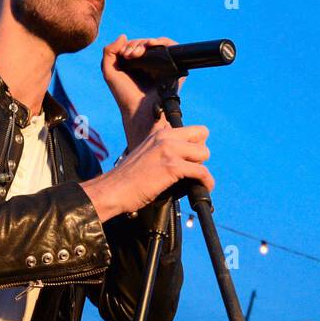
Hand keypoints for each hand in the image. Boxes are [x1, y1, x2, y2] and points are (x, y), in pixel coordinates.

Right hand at [81, 114, 212, 220]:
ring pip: (204, 153)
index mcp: (159, 134)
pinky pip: (202, 171)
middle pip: (202, 136)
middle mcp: (165, 137)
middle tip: (190, 170)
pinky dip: (206, 182)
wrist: (112, 190)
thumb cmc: (127, 180)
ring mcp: (168, 150)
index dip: (196, 145)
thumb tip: (182, 160)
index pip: (193, 129)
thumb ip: (162, 151)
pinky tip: (203, 188)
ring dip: (202, 168)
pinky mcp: (172, 167)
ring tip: (194, 181)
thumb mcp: (146, 155)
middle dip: (200, 154)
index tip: (191, 159)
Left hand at [101, 34, 186, 145]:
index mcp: (136, 64)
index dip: (129, 45)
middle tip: (130, 56)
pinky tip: (152, 44)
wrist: (138, 109)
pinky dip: (163, 42)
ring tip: (137, 54)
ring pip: (157, 43)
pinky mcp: (173, 67)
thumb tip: (124, 36)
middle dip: (136, 45)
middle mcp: (150, 64)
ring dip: (146, 43)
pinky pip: (172, 47)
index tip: (124, 55)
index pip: (135, 45)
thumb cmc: (123, 94)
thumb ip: (109, 52)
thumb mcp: (109, 72)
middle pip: (145, 43)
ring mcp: (161, 65)